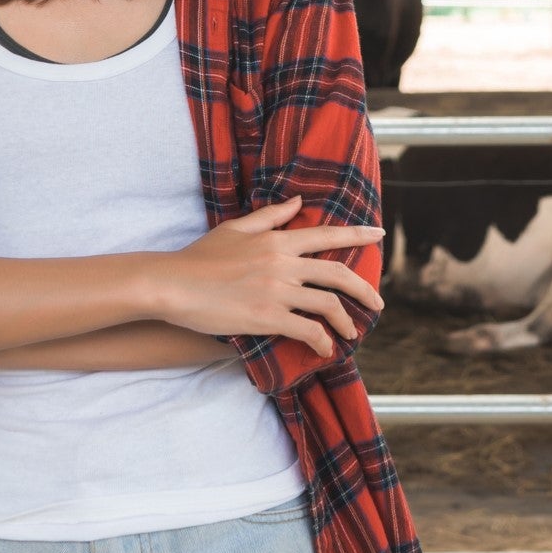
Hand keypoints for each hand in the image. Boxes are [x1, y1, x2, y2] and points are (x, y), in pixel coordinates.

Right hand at [154, 196, 384, 359]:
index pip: (326, 235)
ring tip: (351, 334)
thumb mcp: (236, 228)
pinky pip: (307, 330)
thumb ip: (271, 216)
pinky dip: (321, 341)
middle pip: (337, 274)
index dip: (357, 234)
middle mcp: (283, 263)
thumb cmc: (199, 257)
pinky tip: (325, 349)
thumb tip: (298, 203)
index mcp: (277, 240)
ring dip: (346, 322)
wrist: (173, 284)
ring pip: (328, 305)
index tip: (379, 235)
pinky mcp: (267, 317)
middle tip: (378, 304)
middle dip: (364, 290)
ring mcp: (277, 290)